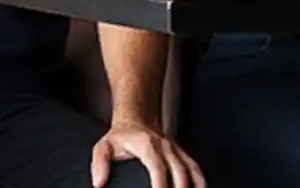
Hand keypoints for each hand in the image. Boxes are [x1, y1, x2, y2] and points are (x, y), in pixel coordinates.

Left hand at [91, 121, 205, 187]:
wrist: (137, 119)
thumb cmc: (121, 137)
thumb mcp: (103, 146)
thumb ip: (99, 163)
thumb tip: (99, 183)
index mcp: (147, 145)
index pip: (158, 166)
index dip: (161, 183)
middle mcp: (165, 147)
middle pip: (180, 171)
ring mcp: (176, 150)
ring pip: (192, 170)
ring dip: (195, 187)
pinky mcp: (182, 155)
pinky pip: (196, 169)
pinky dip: (200, 182)